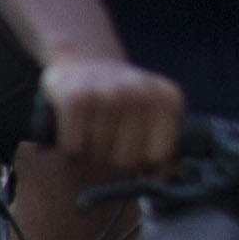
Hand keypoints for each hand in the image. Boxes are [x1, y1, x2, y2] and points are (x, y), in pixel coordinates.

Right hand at [40, 54, 177, 171]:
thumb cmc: (121, 99)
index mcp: (168, 99)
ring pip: (99, 154)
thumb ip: (164, 144)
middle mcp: (141, 92)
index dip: (141, 161)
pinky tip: (72, 136)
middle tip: (104, 143)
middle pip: (126, 158)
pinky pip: (74, 146)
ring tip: (89, 136)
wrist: (84, 62)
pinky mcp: (74, 97)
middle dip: (111, 158)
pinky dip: (70, 149)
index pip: (157, 155)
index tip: (131, 150)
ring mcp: (107, 93)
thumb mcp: (152, 113)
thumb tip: (161, 178)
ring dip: (89, 154)